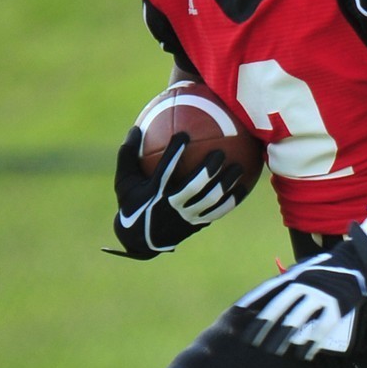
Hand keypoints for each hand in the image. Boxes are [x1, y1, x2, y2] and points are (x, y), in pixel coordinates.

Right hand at [106, 126, 245, 259]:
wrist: (140, 239)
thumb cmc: (131, 203)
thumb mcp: (123, 181)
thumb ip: (127, 155)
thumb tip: (135, 128)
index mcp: (154, 193)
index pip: (165, 170)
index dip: (174, 153)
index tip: (183, 134)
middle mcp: (172, 206)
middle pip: (193, 187)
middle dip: (207, 170)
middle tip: (220, 152)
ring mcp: (186, 217)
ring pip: (210, 200)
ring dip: (225, 184)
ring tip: (239, 167)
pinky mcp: (197, 224)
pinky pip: (217, 212)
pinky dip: (231, 200)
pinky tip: (243, 187)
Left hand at [231, 225, 366, 358]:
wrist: (357, 261)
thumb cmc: (325, 269)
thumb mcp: (302, 270)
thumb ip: (285, 283)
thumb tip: (262, 301)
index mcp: (293, 276)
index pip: (266, 290)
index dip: (250, 303)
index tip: (235, 316)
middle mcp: (304, 284)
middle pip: (278, 308)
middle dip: (262, 326)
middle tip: (251, 342)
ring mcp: (320, 295)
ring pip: (297, 320)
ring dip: (283, 338)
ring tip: (273, 352)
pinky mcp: (337, 306)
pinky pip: (321, 328)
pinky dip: (310, 342)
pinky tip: (302, 354)